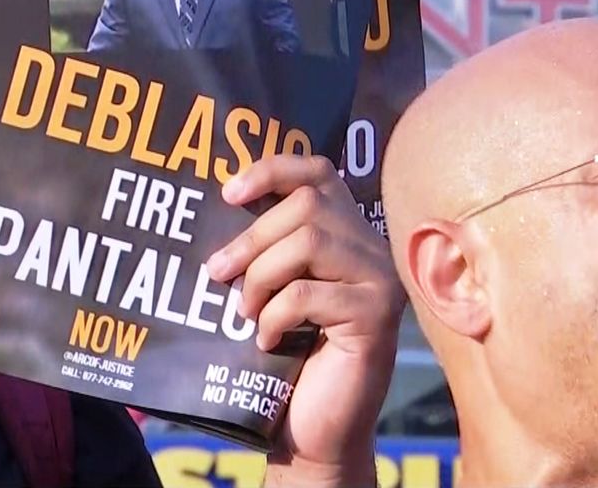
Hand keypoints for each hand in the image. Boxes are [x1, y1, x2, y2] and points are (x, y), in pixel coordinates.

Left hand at [206, 155, 405, 486]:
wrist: (314, 428)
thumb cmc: (288, 356)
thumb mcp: (273, 289)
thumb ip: (265, 248)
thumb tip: (217, 205)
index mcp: (347, 231)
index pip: (318, 172)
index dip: (273, 170)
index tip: (229, 193)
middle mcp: (372, 248)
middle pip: (307, 206)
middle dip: (251, 238)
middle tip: (217, 273)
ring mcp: (380, 281)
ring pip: (309, 243)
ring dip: (260, 277)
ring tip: (244, 311)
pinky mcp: (375, 317)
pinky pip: (308, 294)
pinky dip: (274, 316)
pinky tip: (266, 341)